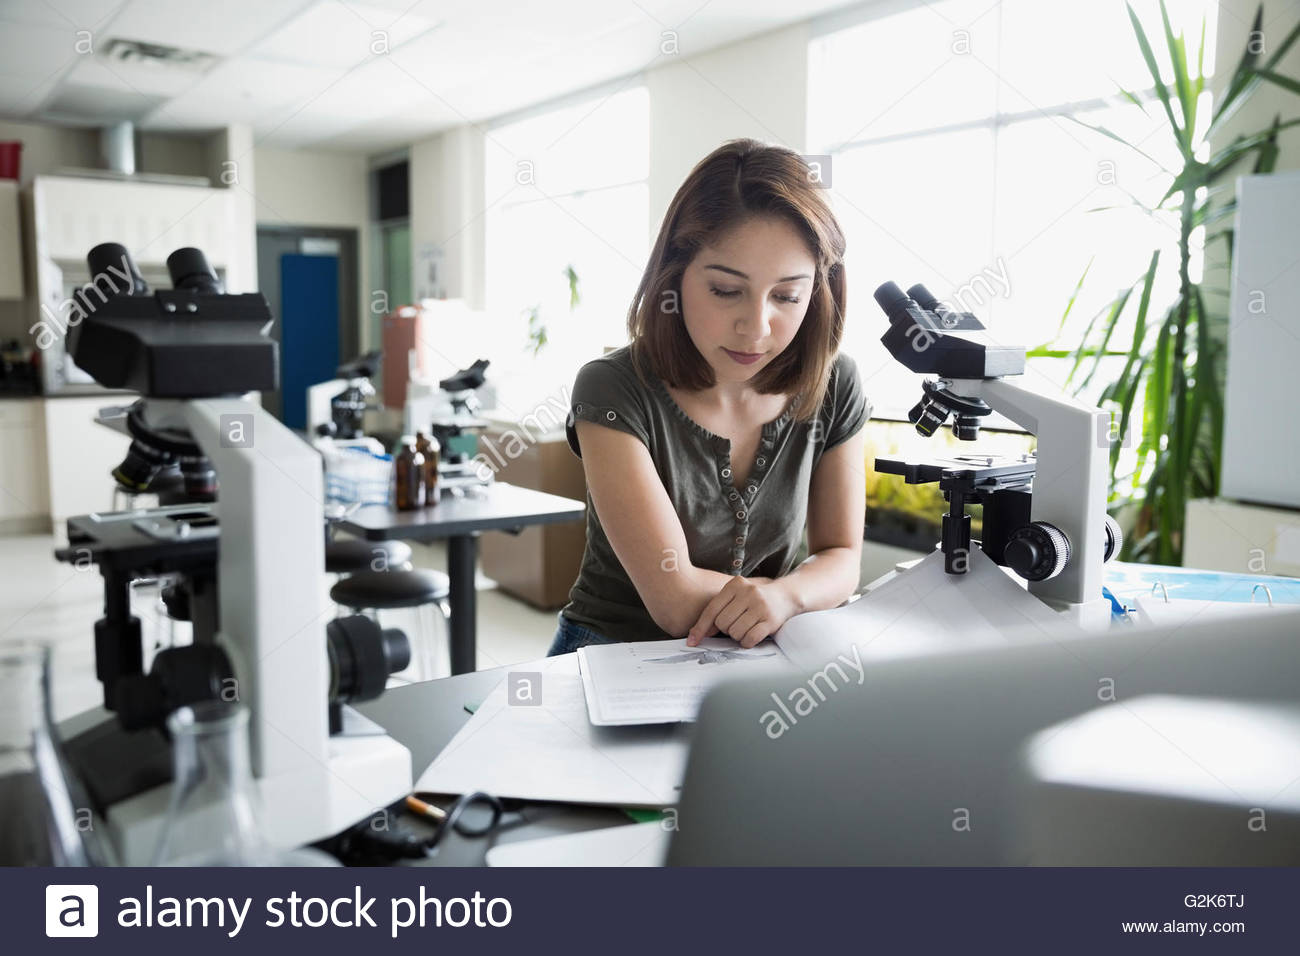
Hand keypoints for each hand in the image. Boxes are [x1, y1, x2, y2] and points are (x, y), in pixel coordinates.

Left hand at [686, 576, 800, 648]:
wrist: (785, 596)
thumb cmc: (755, 599)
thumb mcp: (736, 597)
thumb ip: (718, 610)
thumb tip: (697, 633)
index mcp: (735, 585)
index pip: (712, 609)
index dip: (700, 627)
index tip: (692, 641)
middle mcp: (748, 593)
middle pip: (722, 623)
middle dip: (726, 629)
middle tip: (736, 624)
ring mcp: (760, 606)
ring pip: (735, 633)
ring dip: (738, 636)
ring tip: (746, 627)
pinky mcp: (770, 620)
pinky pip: (749, 639)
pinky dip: (747, 642)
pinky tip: (752, 635)